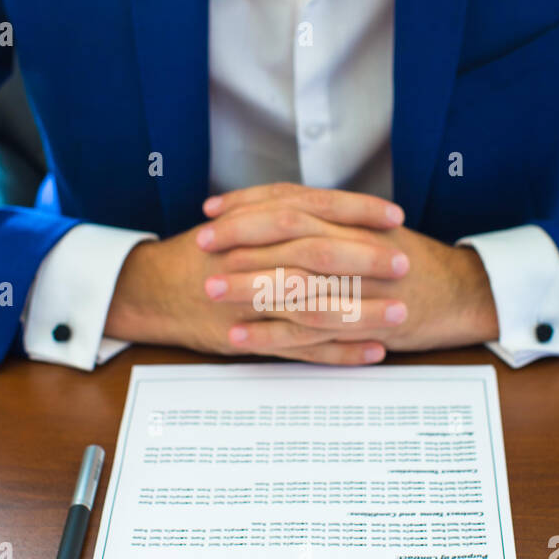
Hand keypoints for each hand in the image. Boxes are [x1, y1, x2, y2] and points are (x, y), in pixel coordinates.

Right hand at [103, 198, 404, 363]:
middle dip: (366, 259)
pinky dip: (339, 351)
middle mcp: (256, 259)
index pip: (315, 209)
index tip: (394, 216)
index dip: (357, 211)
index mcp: (257, 225)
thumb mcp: (241, 222)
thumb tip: (336, 207)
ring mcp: (254, 301)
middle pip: (318, 255)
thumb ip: (284, 214)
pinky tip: (372, 351)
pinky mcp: (252, 336)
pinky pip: (301, 348)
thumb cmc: (202, 255)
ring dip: (362, 310)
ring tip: (401, 313)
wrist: (154, 289)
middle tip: (403, 262)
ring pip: (315, 305)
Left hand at [198, 183, 499, 353]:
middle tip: (201, 245)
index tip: (212, 211)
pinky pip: (307, 331)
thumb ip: (332, 220)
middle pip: (286, 236)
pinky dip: (270, 334)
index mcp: (351, 220)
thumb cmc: (416, 262)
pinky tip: (238, 336)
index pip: (291, 203)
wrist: (461, 294)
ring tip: (211, 289)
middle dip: (238, 240)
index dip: (248, 205)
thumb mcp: (373, 229)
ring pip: (292, 282)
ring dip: (247, 286)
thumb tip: (284, 212)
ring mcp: (355, 286)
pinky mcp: (357, 324)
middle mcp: (352, 246)